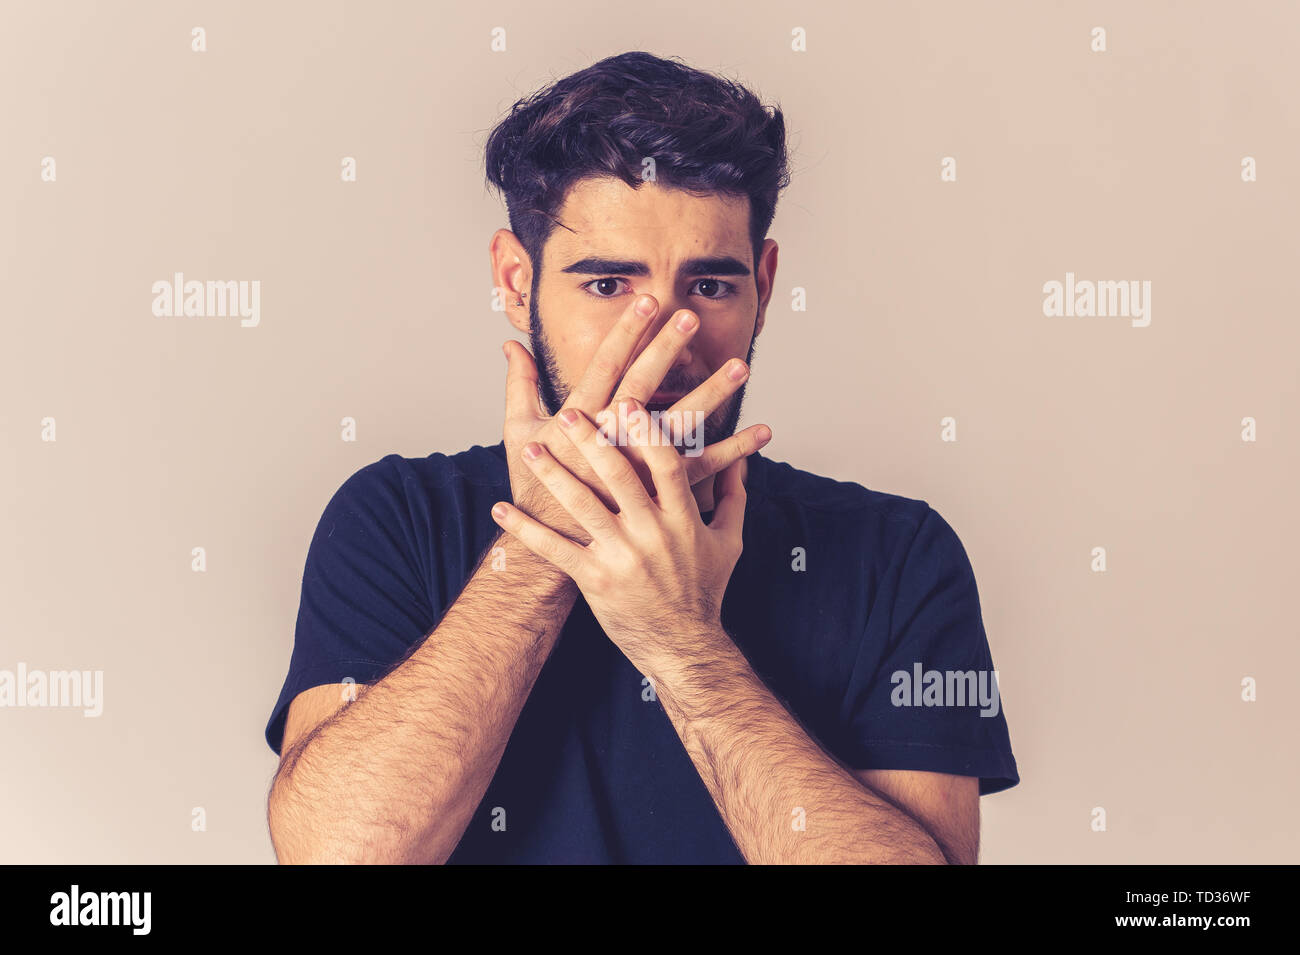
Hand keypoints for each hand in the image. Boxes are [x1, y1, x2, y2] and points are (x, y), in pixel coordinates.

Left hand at [492, 397, 749, 679]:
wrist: (684, 646)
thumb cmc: (706, 590)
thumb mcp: (730, 541)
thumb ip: (733, 494)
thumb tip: (743, 455)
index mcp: (683, 518)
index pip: (665, 463)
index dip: (645, 430)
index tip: (625, 401)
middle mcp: (652, 533)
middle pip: (618, 474)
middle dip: (590, 439)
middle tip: (568, 412)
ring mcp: (622, 557)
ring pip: (581, 505)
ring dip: (552, 474)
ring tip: (531, 449)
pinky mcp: (595, 580)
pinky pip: (554, 549)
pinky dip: (525, 529)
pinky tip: (502, 508)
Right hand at [502, 293, 768, 544]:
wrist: (553, 549)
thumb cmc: (536, 487)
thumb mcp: (519, 434)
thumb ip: (519, 386)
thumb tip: (511, 344)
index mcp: (579, 421)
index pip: (605, 366)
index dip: (626, 333)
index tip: (645, 301)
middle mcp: (612, 441)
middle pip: (645, 386)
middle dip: (666, 349)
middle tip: (689, 316)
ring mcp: (640, 468)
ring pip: (682, 423)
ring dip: (713, 392)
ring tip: (740, 365)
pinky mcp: (663, 493)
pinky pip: (704, 468)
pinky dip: (735, 450)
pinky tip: (763, 432)